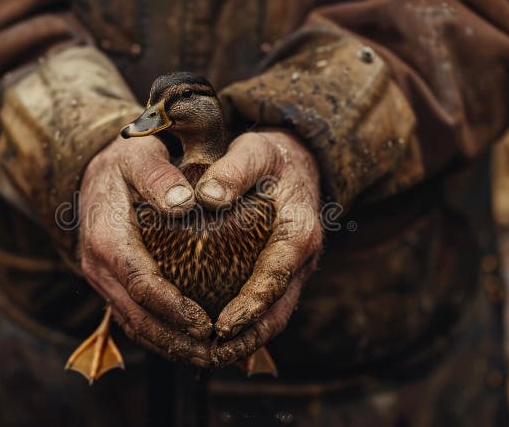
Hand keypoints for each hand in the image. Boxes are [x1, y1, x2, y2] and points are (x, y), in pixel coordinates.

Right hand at [78, 136, 212, 365]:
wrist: (98, 169)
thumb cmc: (127, 160)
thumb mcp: (141, 155)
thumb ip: (160, 178)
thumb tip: (184, 205)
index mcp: (106, 238)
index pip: (141, 283)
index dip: (173, 308)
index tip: (205, 323)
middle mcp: (97, 265)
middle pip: (136, 315)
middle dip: (174, 340)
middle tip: (213, 354)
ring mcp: (101, 279)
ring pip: (133, 324)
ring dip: (168, 346)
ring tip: (206, 357)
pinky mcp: (109, 284)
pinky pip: (132, 318)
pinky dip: (159, 336)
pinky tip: (187, 345)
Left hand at [194, 129, 322, 365]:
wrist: (295, 159)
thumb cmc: (270, 156)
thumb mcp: (254, 150)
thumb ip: (234, 170)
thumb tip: (207, 196)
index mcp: (298, 231)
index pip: (275, 277)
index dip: (250, 305)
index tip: (221, 326)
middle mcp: (301, 257)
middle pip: (279, 310)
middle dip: (247, 339)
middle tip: (208, 356)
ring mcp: (293, 269)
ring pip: (275, 316)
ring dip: (245, 341)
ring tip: (207, 358)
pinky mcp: (281, 273)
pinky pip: (267, 308)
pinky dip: (245, 328)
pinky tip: (212, 339)